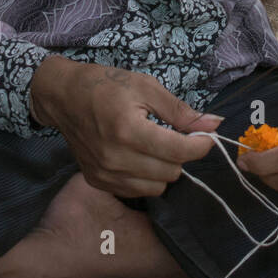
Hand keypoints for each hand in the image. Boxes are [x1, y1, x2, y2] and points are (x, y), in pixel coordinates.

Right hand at [29, 56, 216, 197]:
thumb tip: (214, 124)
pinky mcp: (98, 181)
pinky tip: (140, 157)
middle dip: (181, 154)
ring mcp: (104, 173)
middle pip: (171, 172)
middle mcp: (115, 157)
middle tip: (175, 135)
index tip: (206, 135)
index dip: (200, 144)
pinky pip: (136, 191)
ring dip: (165, 168)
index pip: (179, 151)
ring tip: (156, 146)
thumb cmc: (105, 86)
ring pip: (157, 187)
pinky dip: (146, 178)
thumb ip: (180, 110)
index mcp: (128, 130)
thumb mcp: (146, 87)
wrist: (63, 97)